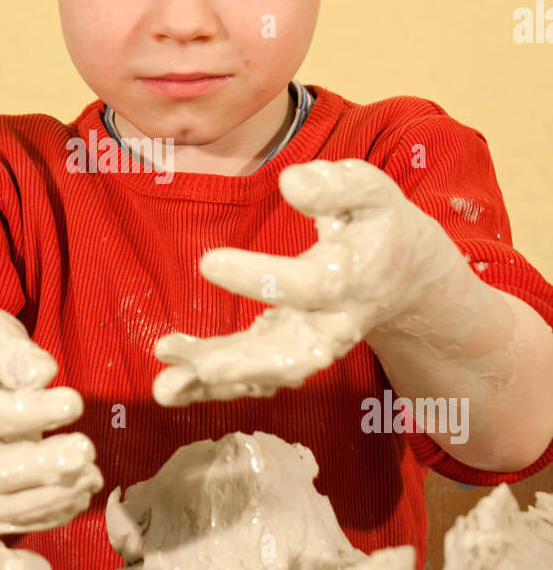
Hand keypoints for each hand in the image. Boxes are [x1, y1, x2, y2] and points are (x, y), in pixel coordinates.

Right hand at [0, 308, 102, 532]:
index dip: (30, 414)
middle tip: (86, 450)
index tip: (74, 401)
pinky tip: (81, 492)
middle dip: (41, 467)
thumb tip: (42, 374)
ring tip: (92, 475)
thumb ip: (10, 350)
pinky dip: (50, 514)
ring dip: (50, 498)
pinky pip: (10, 518)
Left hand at [153, 158, 458, 405]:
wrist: (402, 270)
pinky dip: (212, 384)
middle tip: (201, 368)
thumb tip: (292, 182)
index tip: (207, 261)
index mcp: (354, 278)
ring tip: (167, 387)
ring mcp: (312, 345)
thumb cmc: (375, 222)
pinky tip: (171, 380)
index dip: (260, 277)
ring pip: (269, 374)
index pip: (308, 284)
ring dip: (219, 383)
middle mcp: (335, 323)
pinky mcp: (290, 353)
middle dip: (246, 364)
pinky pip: (252, 376)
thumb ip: (337, 185)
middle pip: (295, 354)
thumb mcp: (370, 191)